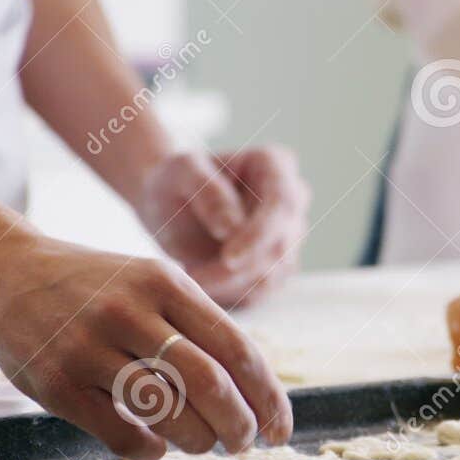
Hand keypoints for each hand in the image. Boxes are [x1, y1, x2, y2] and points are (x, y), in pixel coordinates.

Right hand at [0, 234, 293, 459]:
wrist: (4, 271)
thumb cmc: (92, 286)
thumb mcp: (148, 281)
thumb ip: (196, 325)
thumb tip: (254, 392)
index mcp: (164, 282)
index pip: (237, 348)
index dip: (267, 396)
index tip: (279, 427)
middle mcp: (129, 310)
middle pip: (209, 382)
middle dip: (238, 424)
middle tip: (242, 442)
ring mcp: (88, 347)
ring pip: (166, 411)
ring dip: (196, 439)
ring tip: (198, 442)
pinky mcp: (56, 382)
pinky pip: (119, 432)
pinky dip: (149, 449)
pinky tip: (155, 445)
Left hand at [137, 147, 309, 307]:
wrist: (168, 205)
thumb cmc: (174, 180)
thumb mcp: (181, 173)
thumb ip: (208, 193)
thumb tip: (232, 228)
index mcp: (274, 165)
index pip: (282, 204)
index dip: (259, 236)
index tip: (228, 259)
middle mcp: (291, 199)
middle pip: (280, 245)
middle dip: (238, 269)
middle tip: (192, 277)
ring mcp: (288, 236)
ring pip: (273, 275)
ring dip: (229, 285)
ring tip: (189, 275)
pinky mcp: (276, 267)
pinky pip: (260, 291)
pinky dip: (229, 294)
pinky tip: (201, 280)